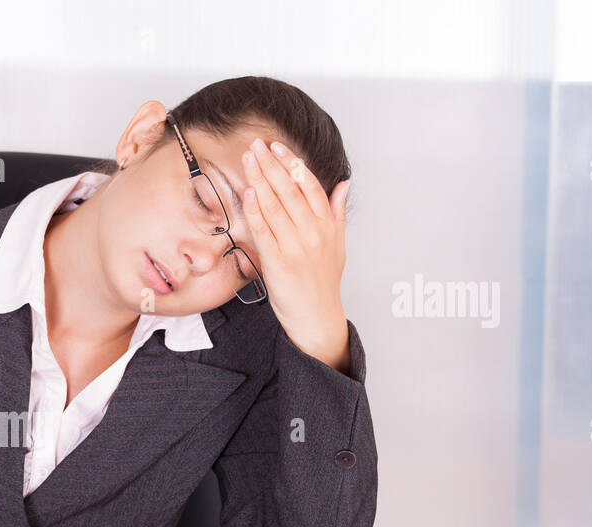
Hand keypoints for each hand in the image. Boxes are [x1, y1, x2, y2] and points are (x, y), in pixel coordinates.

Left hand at [241, 136, 349, 360]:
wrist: (316, 316)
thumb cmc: (323, 281)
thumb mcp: (338, 245)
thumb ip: (337, 213)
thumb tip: (344, 184)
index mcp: (327, 225)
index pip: (309, 185)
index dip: (292, 163)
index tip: (277, 147)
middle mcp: (313, 232)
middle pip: (290, 189)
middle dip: (271, 164)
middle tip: (256, 145)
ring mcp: (295, 246)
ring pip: (275, 205)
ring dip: (260, 179)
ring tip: (248, 159)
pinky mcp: (278, 262)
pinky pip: (264, 230)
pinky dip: (255, 210)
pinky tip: (248, 192)